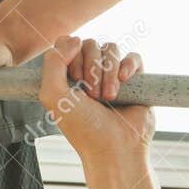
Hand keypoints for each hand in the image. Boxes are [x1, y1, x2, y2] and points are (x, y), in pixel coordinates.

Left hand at [38, 34, 153, 165]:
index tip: (73, 80)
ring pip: (111, 48)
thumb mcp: (53, 95)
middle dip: (91, 67)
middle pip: (90, 44)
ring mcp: (113, 76)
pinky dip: (128, 64)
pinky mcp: (135, 80)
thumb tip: (74, 38)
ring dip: (108, 71)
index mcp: (68, 76)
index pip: (67, 43)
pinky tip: (124, 80)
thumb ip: (52, 62)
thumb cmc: (83, 128)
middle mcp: (90, 73)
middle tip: (91, 95)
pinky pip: (133, 56)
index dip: (70, 54)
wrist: (115, 149)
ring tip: (109, 97)